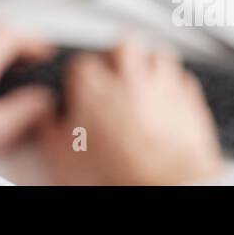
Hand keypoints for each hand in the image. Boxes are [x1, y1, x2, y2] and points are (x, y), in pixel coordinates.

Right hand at [40, 38, 222, 184]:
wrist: (161, 187)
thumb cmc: (115, 174)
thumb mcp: (60, 157)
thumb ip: (48, 129)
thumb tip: (44, 118)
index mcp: (93, 84)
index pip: (80, 63)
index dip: (79, 78)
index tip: (80, 91)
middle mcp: (129, 77)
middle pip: (122, 46)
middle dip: (117, 56)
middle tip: (113, 72)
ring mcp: (162, 87)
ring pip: (158, 55)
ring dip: (150, 64)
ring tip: (143, 78)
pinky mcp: (189, 103)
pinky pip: (185, 81)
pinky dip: (176, 87)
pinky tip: (168, 99)